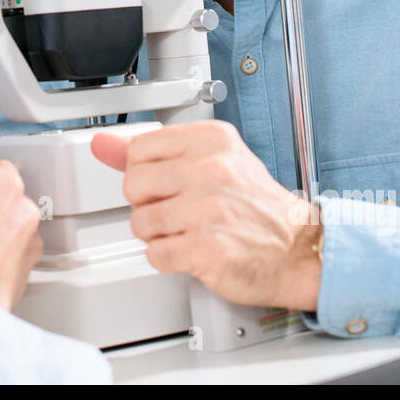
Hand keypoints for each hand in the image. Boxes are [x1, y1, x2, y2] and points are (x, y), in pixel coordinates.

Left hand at [92, 120, 321, 310]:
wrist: (297, 249)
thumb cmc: (256, 206)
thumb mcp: (212, 160)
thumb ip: (153, 152)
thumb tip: (102, 143)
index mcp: (211, 140)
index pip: (138, 148)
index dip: (146, 171)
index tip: (166, 181)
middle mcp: (211, 170)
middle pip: (133, 185)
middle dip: (148, 203)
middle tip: (178, 208)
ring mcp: (209, 209)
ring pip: (140, 222)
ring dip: (158, 234)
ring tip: (187, 230)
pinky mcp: (208, 248)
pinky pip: (155, 254)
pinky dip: (169, 258)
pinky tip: (192, 249)